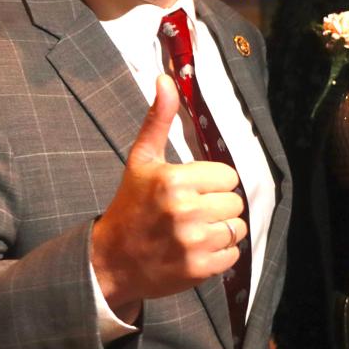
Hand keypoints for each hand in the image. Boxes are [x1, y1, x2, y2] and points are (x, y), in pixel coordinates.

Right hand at [92, 75, 246, 320]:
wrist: (111, 261)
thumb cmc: (130, 206)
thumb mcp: (141, 160)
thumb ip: (159, 119)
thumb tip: (166, 79)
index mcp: (175, 180)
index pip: (228, 176)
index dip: (213, 183)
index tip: (191, 190)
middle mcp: (185, 211)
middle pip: (235, 202)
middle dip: (218, 206)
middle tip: (192, 212)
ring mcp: (193, 242)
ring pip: (237, 228)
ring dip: (221, 230)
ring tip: (194, 231)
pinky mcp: (199, 269)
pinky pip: (233, 255)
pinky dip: (220, 254)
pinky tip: (195, 249)